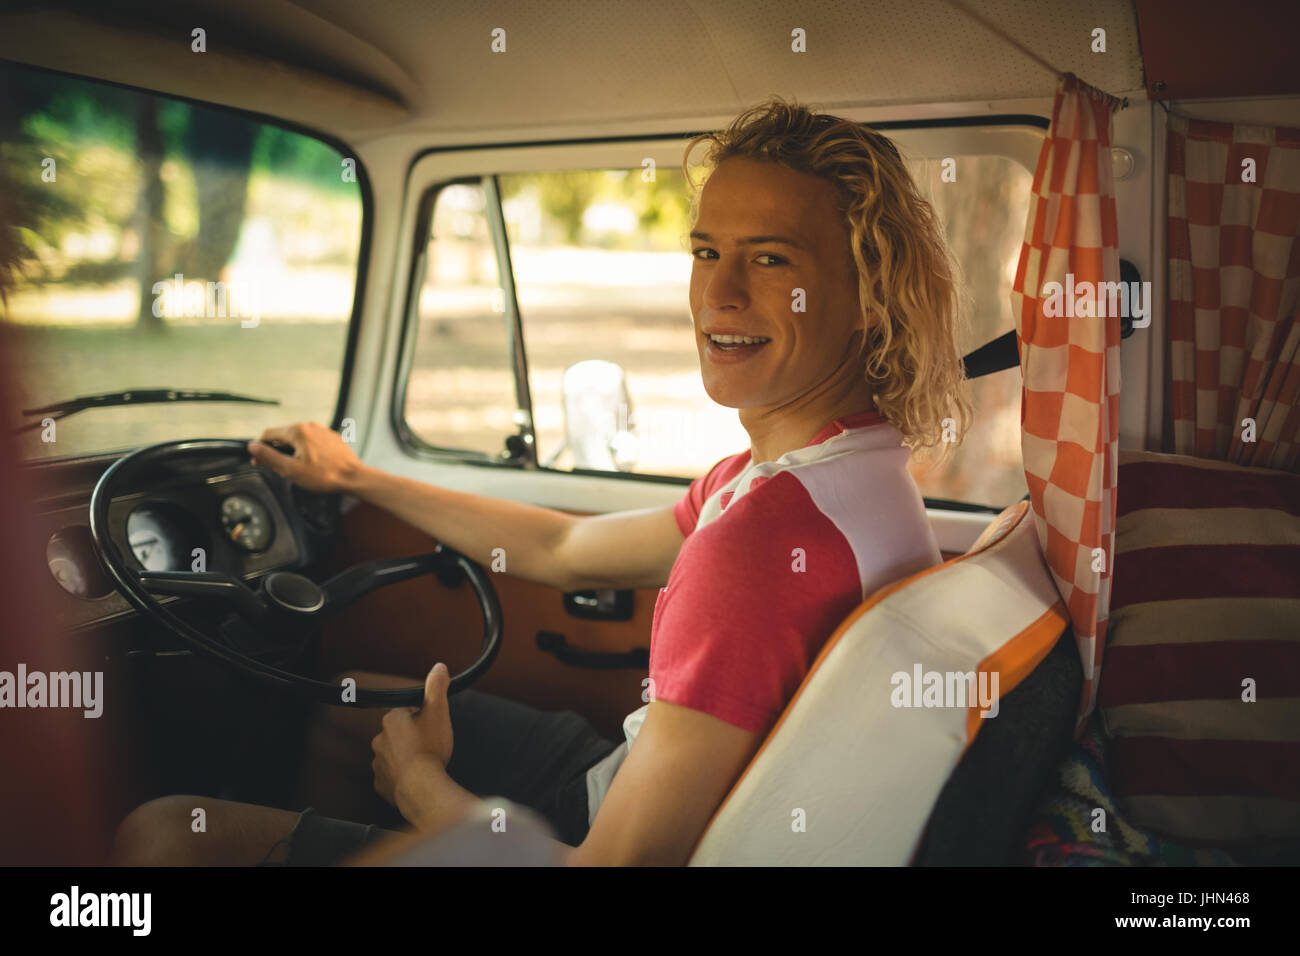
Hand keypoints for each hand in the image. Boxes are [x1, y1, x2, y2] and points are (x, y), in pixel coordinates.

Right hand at [247, 422, 362, 493]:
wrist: (353, 478)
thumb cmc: (323, 475)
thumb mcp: (290, 469)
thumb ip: (269, 457)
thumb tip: (252, 446)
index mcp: (298, 431)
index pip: (269, 434)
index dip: (260, 447)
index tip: (257, 461)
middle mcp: (310, 426)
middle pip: (284, 436)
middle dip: (277, 451)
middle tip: (277, 469)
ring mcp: (323, 431)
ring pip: (299, 440)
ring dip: (292, 452)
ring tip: (296, 470)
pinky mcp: (332, 438)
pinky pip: (313, 442)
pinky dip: (307, 451)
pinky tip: (311, 466)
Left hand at [370, 663, 454, 808]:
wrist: (422, 787)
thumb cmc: (430, 749)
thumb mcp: (438, 711)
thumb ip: (437, 687)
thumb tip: (438, 667)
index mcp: (392, 720)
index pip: (407, 713)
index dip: (422, 719)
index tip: (432, 728)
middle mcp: (379, 740)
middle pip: (399, 735)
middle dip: (413, 739)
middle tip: (430, 746)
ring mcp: (378, 764)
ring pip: (394, 756)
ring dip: (407, 758)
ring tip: (424, 765)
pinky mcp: (380, 784)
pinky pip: (391, 777)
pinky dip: (401, 778)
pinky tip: (415, 778)